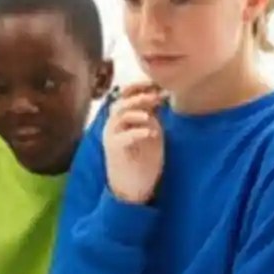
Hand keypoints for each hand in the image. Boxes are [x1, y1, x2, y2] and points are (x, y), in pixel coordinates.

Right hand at [104, 82, 165, 203]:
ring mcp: (111, 137)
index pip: (125, 96)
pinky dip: (136, 132)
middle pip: (121, 103)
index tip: (156, 84)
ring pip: (118, 116)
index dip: (138, 87)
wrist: (132, 188)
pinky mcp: (113, 150)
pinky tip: (150, 133)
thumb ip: (153, 116)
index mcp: (122, 119)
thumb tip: (161, 96)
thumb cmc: (143, 160)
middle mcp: (114, 125)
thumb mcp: (152, 133)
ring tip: (150, 115)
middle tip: (155, 97)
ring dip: (135, 112)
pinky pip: (122, 137)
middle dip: (138, 98)